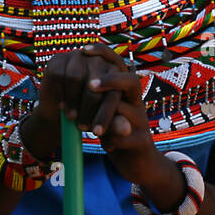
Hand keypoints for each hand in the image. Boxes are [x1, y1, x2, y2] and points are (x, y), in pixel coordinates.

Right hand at [18, 43, 125, 159]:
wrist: (63, 109)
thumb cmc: (92, 115)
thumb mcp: (107, 123)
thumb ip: (117, 125)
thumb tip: (126, 130)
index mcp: (120, 72)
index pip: (125, 82)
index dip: (110, 103)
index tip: (97, 130)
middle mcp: (102, 59)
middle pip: (97, 82)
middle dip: (90, 108)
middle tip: (84, 128)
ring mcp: (79, 56)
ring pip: (76, 77)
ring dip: (73, 102)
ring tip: (73, 117)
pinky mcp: (59, 59)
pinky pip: (59, 75)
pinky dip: (60, 94)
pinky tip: (62, 106)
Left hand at [80, 44, 166, 186]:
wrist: (139, 164)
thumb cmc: (115, 133)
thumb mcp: (103, 112)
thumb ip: (92, 99)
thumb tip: (72, 80)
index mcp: (125, 93)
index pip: (118, 64)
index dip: (103, 54)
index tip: (83, 50)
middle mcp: (137, 103)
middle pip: (131, 82)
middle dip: (110, 81)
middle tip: (90, 85)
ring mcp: (142, 122)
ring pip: (125, 110)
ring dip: (102, 117)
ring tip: (85, 128)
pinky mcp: (143, 142)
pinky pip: (127, 136)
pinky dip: (111, 140)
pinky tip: (105, 146)